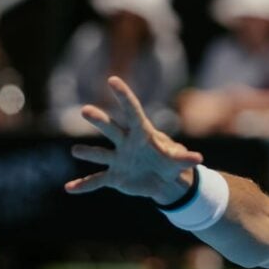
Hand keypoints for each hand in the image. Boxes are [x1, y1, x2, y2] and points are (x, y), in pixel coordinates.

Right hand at [64, 76, 203, 203]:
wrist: (162, 181)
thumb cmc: (169, 163)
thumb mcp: (177, 160)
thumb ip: (184, 158)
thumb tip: (198, 158)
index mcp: (141, 134)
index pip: (132, 111)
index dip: (124, 96)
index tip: (113, 79)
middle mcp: (125, 143)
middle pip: (112, 128)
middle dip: (99, 120)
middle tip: (86, 110)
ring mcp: (117, 159)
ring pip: (100, 154)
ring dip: (88, 153)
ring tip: (76, 150)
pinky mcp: (114, 176)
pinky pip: (96, 180)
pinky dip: (84, 185)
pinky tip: (69, 188)